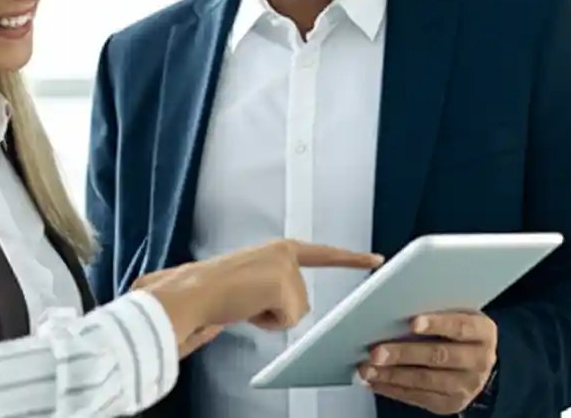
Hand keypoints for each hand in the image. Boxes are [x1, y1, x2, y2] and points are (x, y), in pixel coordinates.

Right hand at [138, 240, 382, 356]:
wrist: (194, 291)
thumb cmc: (214, 289)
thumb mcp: (252, 280)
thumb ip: (274, 285)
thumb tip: (285, 307)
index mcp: (278, 249)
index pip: (321, 253)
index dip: (350, 258)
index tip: (376, 259)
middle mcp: (285, 253)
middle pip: (302, 300)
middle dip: (277, 309)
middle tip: (247, 300)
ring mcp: (286, 267)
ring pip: (296, 311)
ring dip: (269, 315)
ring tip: (244, 302)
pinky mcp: (283, 284)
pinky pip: (287, 319)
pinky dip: (266, 321)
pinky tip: (247, 307)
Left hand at [359, 311, 497, 414]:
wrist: (474, 360)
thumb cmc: (456, 330)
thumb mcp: (455, 313)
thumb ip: (434, 308)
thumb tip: (395, 304)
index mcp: (483, 333)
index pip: (461, 327)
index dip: (437, 324)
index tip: (412, 322)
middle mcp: (480, 360)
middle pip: (439, 356)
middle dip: (404, 354)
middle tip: (377, 351)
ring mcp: (467, 385)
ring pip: (426, 380)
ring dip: (392, 375)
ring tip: (368, 368)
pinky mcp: (452, 403)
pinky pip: (419, 397)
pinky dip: (393, 389)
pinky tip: (376, 381)